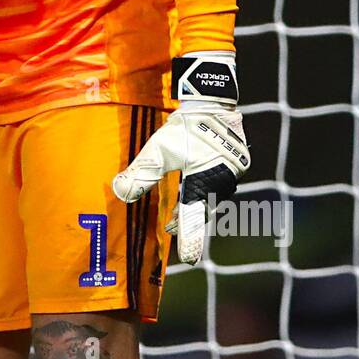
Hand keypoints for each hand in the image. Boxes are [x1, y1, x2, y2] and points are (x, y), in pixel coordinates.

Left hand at [111, 55, 250, 264]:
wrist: (211, 99)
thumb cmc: (183, 125)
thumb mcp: (157, 150)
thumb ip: (140, 173)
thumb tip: (120, 192)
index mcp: (205, 179)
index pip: (193, 215)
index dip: (189, 239)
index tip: (188, 260)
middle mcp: (224, 179)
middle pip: (203, 208)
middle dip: (186, 220)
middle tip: (169, 229)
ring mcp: (234, 171)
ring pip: (212, 197)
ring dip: (194, 205)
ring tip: (177, 213)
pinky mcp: (238, 162)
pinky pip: (219, 184)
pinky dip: (205, 191)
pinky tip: (193, 188)